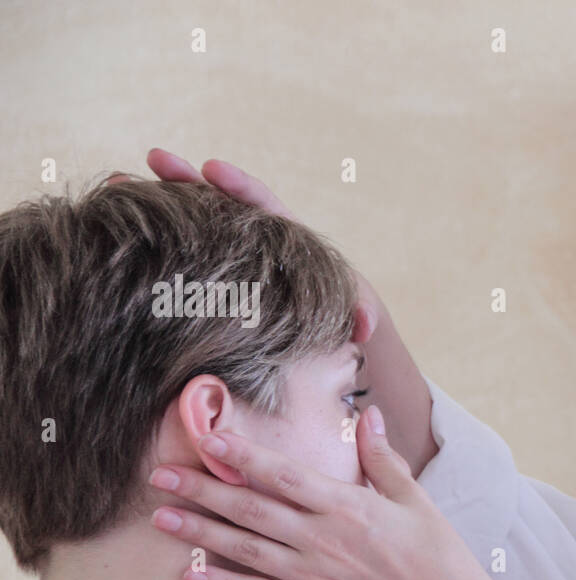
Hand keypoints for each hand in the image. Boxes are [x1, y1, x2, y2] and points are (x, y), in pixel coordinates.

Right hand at [137, 148, 438, 469]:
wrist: (320, 328)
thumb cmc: (337, 311)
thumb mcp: (349, 308)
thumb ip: (356, 310)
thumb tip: (365, 324)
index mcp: (283, 238)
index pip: (261, 205)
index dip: (238, 187)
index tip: (213, 170)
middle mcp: (249, 240)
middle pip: (215, 202)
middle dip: (185, 180)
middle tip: (154, 158)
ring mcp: (225, 256)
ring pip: (188, 224)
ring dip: (155, 203)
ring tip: (117, 184)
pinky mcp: (207, 278)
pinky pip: (178, 256)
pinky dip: (149, 243)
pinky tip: (113, 233)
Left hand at [147, 405, 488, 579]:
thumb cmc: (438, 555)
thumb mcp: (415, 499)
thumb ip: (382, 457)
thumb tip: (367, 413)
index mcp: (349, 507)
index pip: (285, 475)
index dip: (243, 456)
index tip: (208, 440)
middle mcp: (324, 541)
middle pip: (251, 510)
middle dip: (202, 491)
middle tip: (160, 476)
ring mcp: (315, 578)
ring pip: (246, 551)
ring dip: (200, 533)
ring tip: (161, 519)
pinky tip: (191, 576)